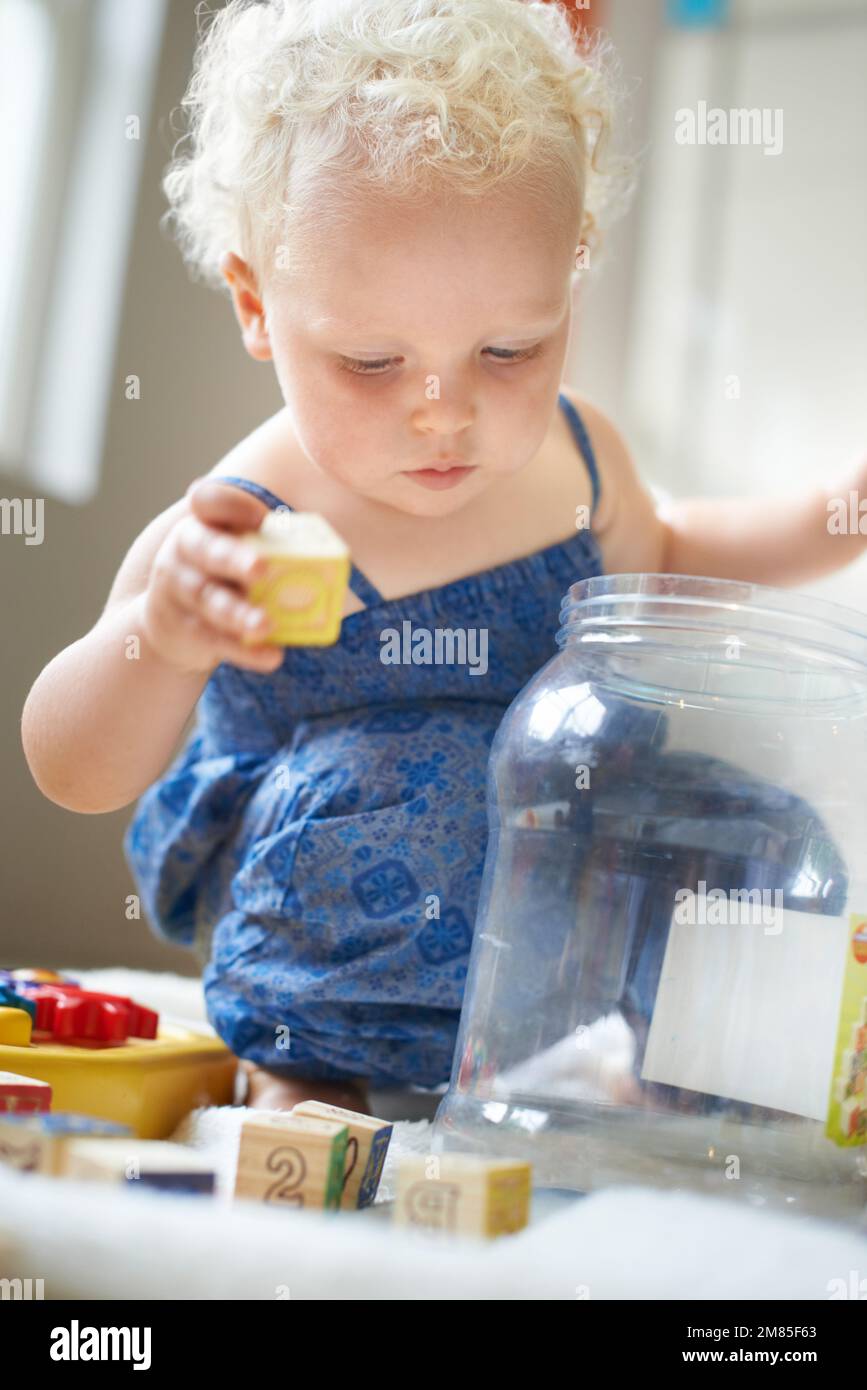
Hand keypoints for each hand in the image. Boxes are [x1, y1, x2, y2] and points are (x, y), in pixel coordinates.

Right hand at [141, 477, 283, 674]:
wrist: (172, 620)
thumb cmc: (222, 575)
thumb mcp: (234, 551)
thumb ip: (267, 548)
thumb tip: (329, 563)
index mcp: (205, 521)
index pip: (209, 501)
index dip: (231, 506)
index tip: (260, 519)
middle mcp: (186, 549)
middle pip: (207, 550)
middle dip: (234, 559)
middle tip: (261, 570)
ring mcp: (180, 588)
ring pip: (209, 599)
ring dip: (238, 613)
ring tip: (265, 625)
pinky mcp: (185, 627)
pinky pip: (214, 638)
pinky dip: (243, 650)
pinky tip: (271, 656)